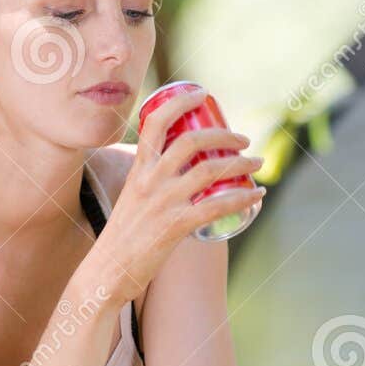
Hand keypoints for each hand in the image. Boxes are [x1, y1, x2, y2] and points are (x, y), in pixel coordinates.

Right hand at [91, 86, 265, 297]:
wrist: (106, 272)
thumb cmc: (122, 236)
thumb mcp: (131, 197)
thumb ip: (151, 183)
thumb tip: (176, 173)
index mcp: (138, 169)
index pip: (155, 121)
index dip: (180, 102)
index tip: (201, 94)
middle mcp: (150, 180)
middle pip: (192, 141)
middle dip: (224, 135)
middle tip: (244, 139)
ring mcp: (163, 202)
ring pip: (210, 170)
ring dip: (241, 163)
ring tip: (258, 162)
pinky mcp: (176, 226)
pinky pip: (218, 205)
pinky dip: (243, 197)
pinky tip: (257, 194)